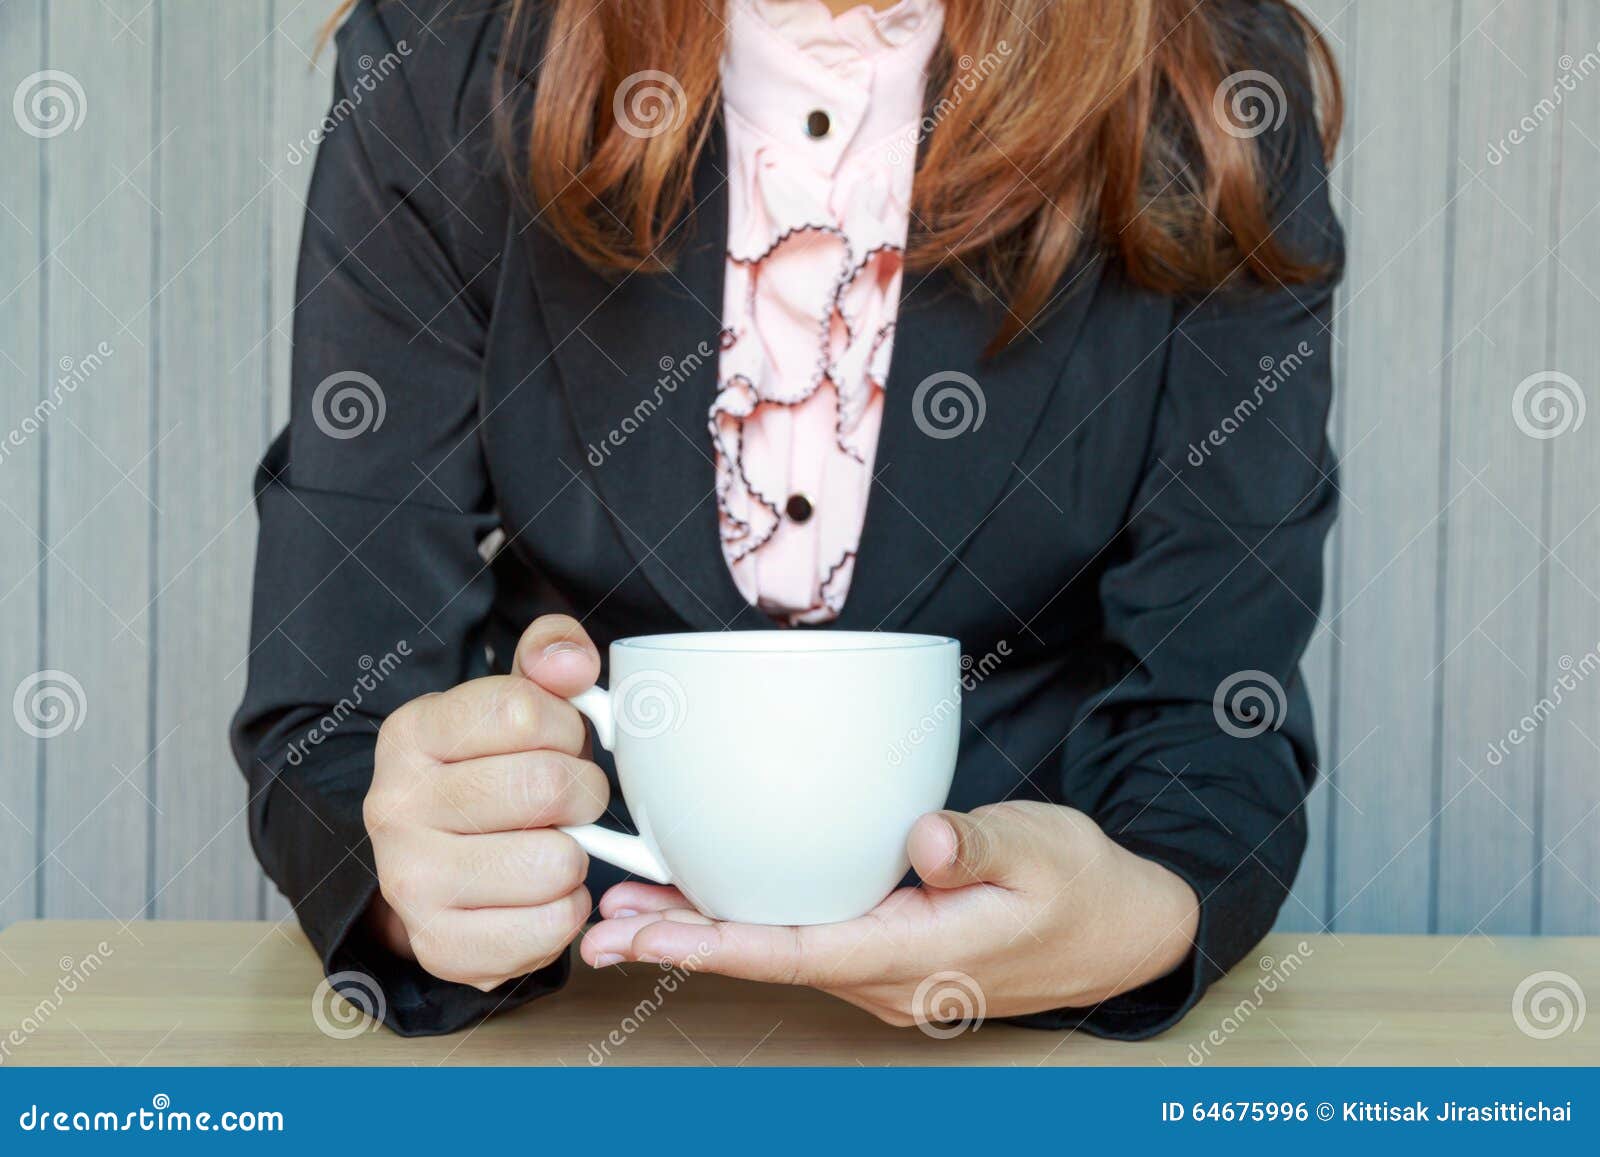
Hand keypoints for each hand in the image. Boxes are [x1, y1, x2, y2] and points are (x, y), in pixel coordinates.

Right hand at [362, 615, 608, 989]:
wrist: (439, 868)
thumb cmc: (494, 774)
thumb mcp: (516, 702)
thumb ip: (552, 657)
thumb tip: (572, 662)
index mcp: (412, 733)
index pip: (521, 709)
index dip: (566, 727)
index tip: (560, 742)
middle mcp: (395, 806)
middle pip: (545, 786)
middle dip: (583, 793)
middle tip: (569, 802)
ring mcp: (411, 882)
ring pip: (554, 862)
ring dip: (576, 857)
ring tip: (549, 846)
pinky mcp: (440, 947)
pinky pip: (550, 929)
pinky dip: (565, 912)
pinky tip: (540, 894)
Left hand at [579, 801, 1199, 1024]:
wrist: (1124, 929)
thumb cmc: (1082, 888)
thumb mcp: (1042, 851)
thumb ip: (978, 844)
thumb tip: (922, 839)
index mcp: (918, 955)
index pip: (801, 953)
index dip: (721, 942)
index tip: (653, 933)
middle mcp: (888, 974)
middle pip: (769, 957)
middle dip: (684, 942)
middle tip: (603, 927)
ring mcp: (885, 966)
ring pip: (779, 949)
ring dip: (705, 931)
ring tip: (628, 914)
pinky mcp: (887, 944)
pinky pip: (804, 935)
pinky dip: (747, 918)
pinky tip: (711, 895)